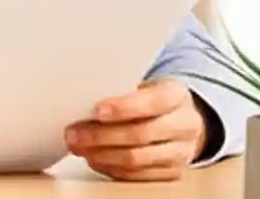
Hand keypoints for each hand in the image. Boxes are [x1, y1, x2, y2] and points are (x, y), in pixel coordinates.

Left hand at [64, 78, 207, 181]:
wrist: (180, 119)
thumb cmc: (151, 98)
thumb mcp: (143, 85)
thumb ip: (120, 90)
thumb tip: (81, 100)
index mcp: (176, 95)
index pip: (152, 102)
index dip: (123, 108)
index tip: (96, 111)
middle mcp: (184, 125)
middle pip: (141, 134)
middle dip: (102, 135)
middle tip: (74, 133)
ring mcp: (181, 152)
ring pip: (137, 159)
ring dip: (101, 155)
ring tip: (78, 147)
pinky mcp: (172, 172)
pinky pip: (136, 175)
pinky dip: (110, 168)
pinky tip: (93, 158)